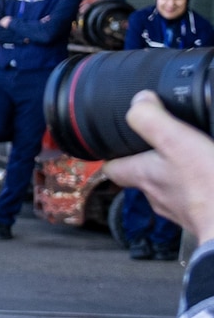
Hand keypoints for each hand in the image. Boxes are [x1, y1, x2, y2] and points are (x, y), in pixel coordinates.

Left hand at [104, 92, 213, 243]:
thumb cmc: (208, 186)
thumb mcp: (176, 141)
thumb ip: (151, 120)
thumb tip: (138, 101)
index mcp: (144, 176)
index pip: (113, 167)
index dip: (112, 154)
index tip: (116, 142)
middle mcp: (157, 195)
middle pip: (144, 176)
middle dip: (152, 159)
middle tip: (165, 143)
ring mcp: (181, 209)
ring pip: (172, 187)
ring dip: (180, 173)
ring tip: (194, 157)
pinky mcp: (204, 215)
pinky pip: (198, 197)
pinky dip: (202, 186)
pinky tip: (212, 176)